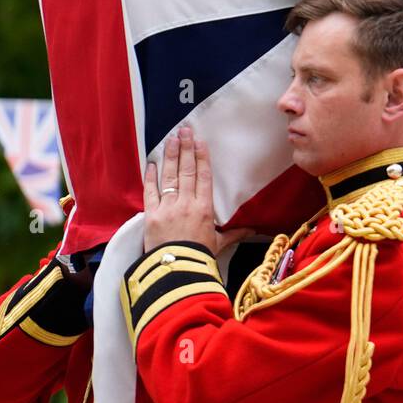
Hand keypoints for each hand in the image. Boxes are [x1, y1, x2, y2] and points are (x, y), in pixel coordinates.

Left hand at [143, 125, 253, 253]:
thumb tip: (253, 229)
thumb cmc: (199, 258)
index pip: (203, 177)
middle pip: (187, 170)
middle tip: (184, 130)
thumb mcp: (219, 244)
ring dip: (170, 156)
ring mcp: (167, 207)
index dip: (202, 157)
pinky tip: (151, 163)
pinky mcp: (151, 215)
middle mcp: (186, 203)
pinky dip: (150, 177)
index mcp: (204, 209)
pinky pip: (150, 191)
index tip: (200, 141)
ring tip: (171, 139)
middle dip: (186, 149)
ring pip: (169, 176)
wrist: (177, 272)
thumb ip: (234, 233)